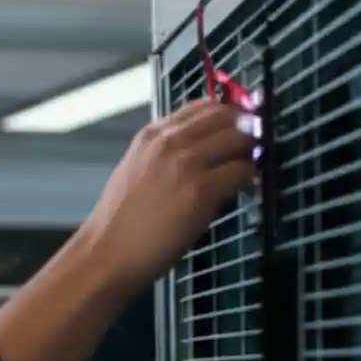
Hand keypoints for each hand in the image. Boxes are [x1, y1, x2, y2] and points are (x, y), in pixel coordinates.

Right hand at [83, 100, 257, 291]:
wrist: (107, 253)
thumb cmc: (119, 222)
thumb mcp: (137, 170)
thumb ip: (166, 153)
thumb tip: (203, 150)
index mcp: (151, 134)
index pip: (202, 106)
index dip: (227, 114)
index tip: (237, 126)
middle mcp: (169, 141)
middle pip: (227, 116)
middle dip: (246, 129)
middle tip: (253, 146)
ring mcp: (186, 164)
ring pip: (240, 139)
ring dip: (250, 152)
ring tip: (248, 168)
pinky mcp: (202, 190)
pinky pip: (242, 172)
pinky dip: (249, 178)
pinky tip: (244, 188)